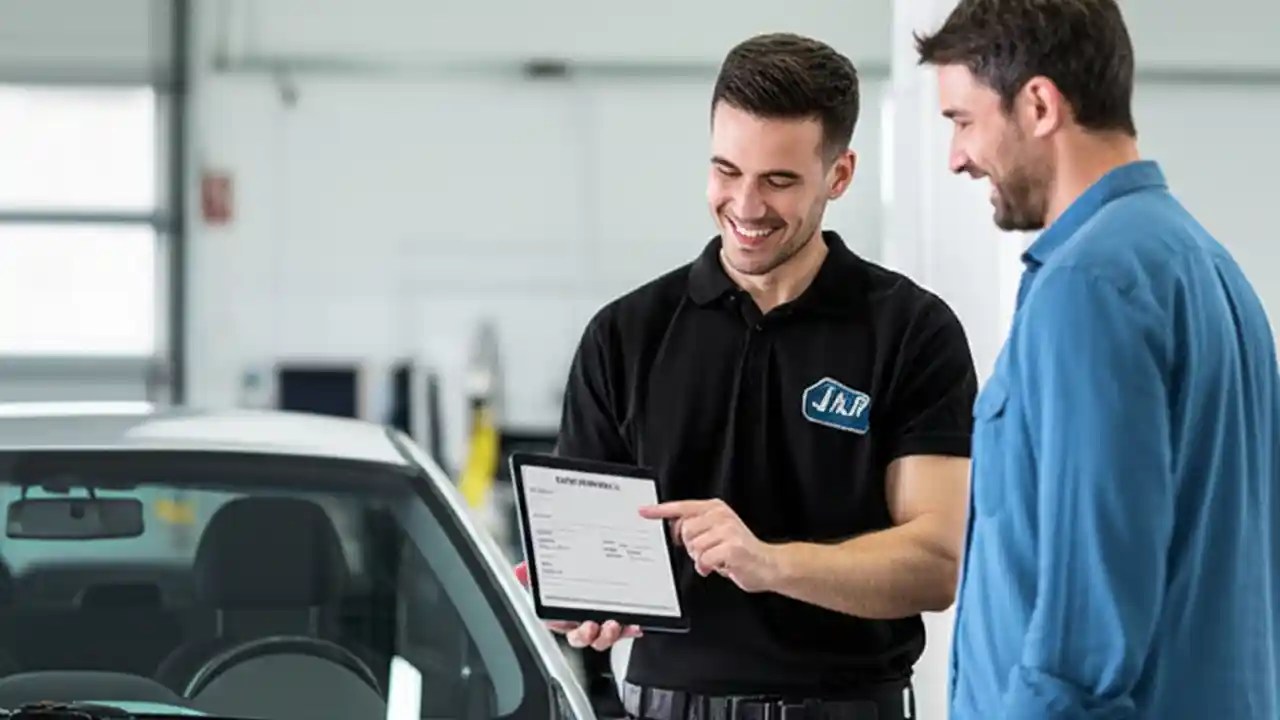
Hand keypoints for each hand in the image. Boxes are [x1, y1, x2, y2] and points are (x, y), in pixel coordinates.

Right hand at [513, 563, 642, 648]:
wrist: (614, 567)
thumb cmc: (580, 570)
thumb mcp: (553, 567)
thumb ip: (536, 571)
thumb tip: (520, 571)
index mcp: (562, 610)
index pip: (555, 620)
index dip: (558, 623)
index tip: (561, 619)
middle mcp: (581, 619)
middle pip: (579, 635)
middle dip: (584, 635)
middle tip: (590, 626)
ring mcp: (602, 623)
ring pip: (602, 638)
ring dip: (607, 635)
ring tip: (613, 625)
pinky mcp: (622, 623)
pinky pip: (625, 631)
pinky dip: (630, 629)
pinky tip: (635, 624)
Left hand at [640, 498, 781, 592]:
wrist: (769, 565)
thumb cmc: (740, 551)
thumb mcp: (717, 532)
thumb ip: (697, 527)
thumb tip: (673, 529)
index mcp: (715, 508)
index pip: (682, 507)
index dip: (660, 510)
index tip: (643, 511)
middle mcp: (721, 515)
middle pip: (684, 530)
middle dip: (690, 547)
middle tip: (705, 552)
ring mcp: (727, 530)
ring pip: (693, 546)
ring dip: (700, 559)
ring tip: (715, 559)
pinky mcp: (732, 547)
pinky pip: (704, 559)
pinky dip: (706, 567)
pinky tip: (717, 567)